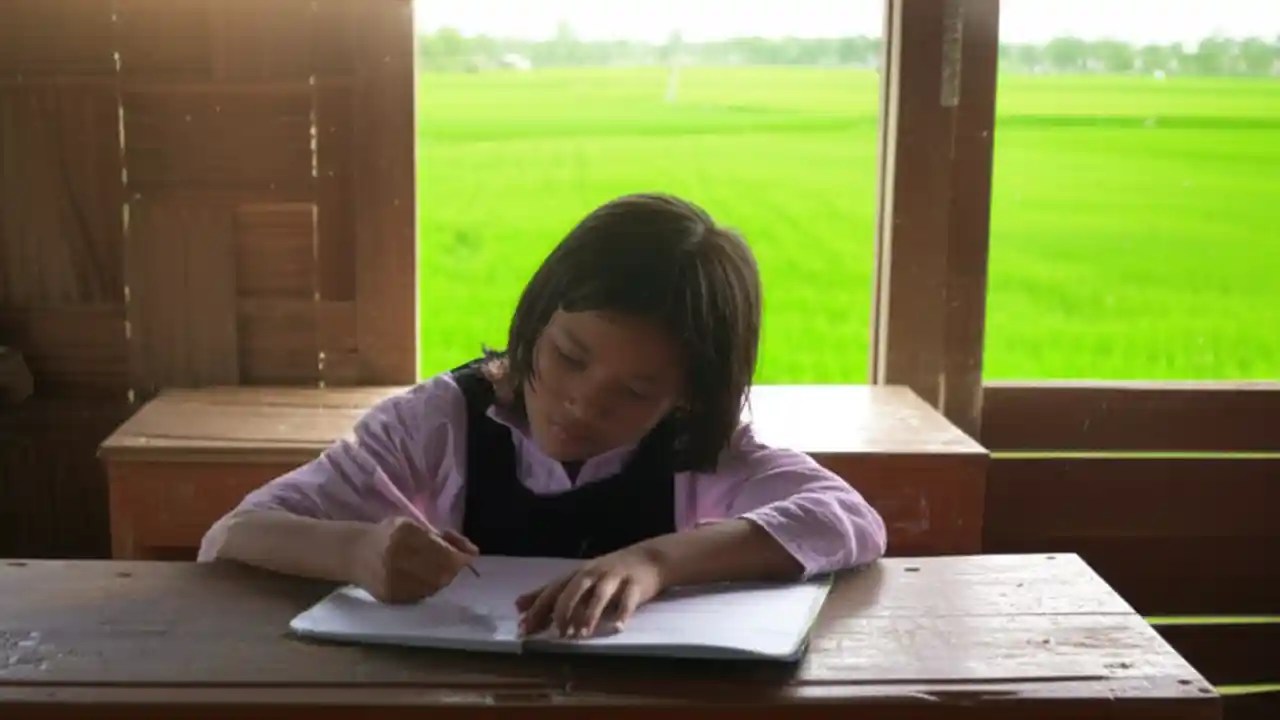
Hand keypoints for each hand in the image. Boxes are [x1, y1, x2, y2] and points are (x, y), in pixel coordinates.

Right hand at [348, 516, 477, 603]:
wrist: (354, 552)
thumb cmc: (389, 534)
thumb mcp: (413, 525)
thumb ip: (443, 536)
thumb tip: (474, 552)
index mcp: (406, 535)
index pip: (446, 552)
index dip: (461, 556)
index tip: (469, 555)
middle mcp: (399, 559)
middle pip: (443, 572)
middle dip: (453, 567)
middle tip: (452, 561)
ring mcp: (394, 581)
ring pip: (435, 586)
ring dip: (443, 577)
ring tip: (434, 567)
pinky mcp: (391, 597)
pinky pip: (421, 595)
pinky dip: (429, 587)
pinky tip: (424, 578)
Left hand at [515, 546, 665, 638]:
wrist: (649, 557)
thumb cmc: (609, 572)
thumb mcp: (578, 579)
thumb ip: (550, 593)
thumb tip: (518, 605)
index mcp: (578, 574)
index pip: (553, 590)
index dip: (538, 608)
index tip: (524, 628)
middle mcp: (593, 573)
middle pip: (574, 589)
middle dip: (563, 610)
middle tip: (557, 633)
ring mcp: (615, 578)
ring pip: (599, 595)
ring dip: (590, 615)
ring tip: (582, 634)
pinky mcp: (636, 585)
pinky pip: (628, 600)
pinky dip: (623, 613)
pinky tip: (617, 627)